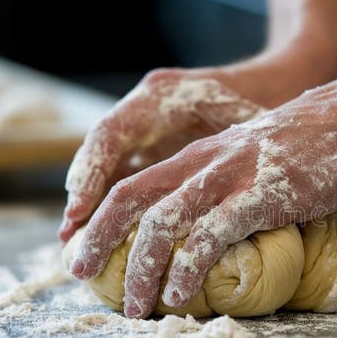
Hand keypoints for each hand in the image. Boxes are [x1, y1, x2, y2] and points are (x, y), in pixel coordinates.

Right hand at [59, 68, 262, 243]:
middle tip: (70, 239)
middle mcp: (144, 112)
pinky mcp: (150, 151)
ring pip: (107, 169)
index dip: (91, 172)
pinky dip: (114, 210)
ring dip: (92, 208)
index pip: (112, 133)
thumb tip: (219, 191)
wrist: (266, 88)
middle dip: (83, 196)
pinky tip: (106, 243)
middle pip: (99, 154)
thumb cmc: (260, 101)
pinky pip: (123, 180)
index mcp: (162, 96)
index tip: (79, 209)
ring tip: (76, 250)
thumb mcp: (252, 119)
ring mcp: (144, 132)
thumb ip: (235, 147)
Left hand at [69, 69, 336, 317]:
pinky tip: (177, 294)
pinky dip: (188, 267)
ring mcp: (230, 176)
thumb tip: (207, 233)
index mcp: (196, 156)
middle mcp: (203, 163)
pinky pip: (212, 234)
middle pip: (130, 200)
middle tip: (78, 273)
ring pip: (163, 222)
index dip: (99, 218)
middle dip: (99, 239)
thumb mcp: (250, 159)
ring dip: (141, 267)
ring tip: (134, 306)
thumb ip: (224, 186)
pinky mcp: (262, 195)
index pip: (131, 185)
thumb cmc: (307, 147)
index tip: (82, 249)